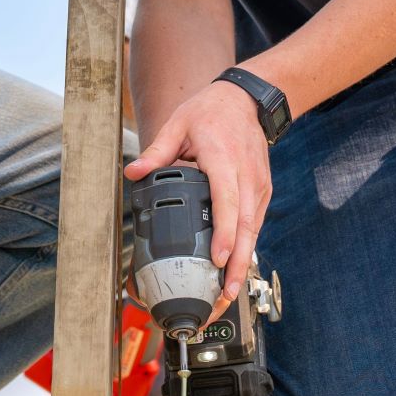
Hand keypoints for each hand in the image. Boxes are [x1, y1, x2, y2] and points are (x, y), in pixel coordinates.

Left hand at [125, 79, 270, 313]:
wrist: (248, 100)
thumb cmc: (212, 112)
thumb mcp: (179, 123)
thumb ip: (157, 151)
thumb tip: (133, 172)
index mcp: (224, 160)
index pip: (227, 201)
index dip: (225, 233)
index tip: (219, 259)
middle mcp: (246, 177)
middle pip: (246, 227)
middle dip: (237, 264)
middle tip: (223, 294)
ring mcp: (258, 187)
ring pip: (253, 231)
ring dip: (243, 264)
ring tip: (227, 294)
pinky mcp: (261, 192)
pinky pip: (254, 225)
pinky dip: (246, 249)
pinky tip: (235, 271)